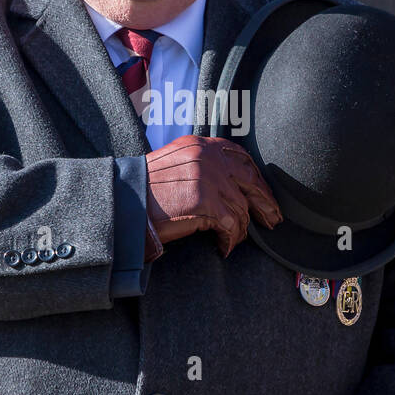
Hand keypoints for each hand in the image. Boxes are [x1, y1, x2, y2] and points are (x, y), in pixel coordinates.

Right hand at [143, 135, 281, 260]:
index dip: (257, 178)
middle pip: (251, 181)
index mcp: (201, 145)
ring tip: (233, 240)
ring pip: (241, 209)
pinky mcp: (205, 202)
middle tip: (272, 220)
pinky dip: (230, 240)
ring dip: (240, 229)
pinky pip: (231, 226)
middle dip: (265, 203)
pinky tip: (224, 248)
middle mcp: (208, 158)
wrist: (122, 203)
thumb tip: (229, 184)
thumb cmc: (144, 190)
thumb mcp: (174, 164)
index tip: (263, 194)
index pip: (241, 157)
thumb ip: (200, 165)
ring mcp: (208, 179)